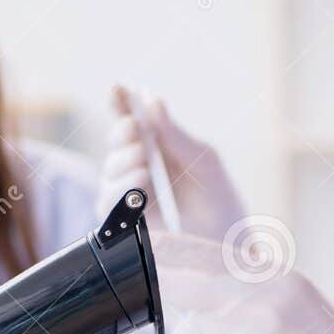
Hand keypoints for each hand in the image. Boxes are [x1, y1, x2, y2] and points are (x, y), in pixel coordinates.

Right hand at [98, 85, 244, 240]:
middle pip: (116, 141)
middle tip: (136, 131)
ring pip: (110, 169)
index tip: (117, 88)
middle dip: (122, 133)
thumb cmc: (218, 199)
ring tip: (145, 167)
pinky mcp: (123, 220)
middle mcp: (138, 165)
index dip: (121, 102)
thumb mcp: (204, 162)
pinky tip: (139, 186)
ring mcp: (128, 192)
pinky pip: (108, 202)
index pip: (132, 119)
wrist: (224, 245)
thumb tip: (152, 100)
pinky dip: (119, 191)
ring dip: (124, 163)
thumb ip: (177, 136)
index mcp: (157, 146)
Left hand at [152, 230, 333, 333]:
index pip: (205, 255)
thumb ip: (244, 277)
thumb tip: (194, 268)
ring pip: (191, 324)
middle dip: (162, 282)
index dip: (169, 251)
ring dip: (187, 321)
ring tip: (216, 323)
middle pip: (186, 287)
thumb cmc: (322, 333)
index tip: (145, 244)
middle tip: (147, 278)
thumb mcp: (289, 288)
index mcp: (270, 277)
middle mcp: (257, 304)